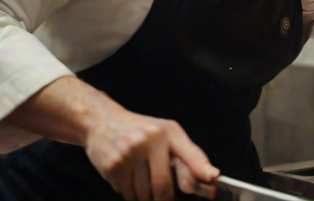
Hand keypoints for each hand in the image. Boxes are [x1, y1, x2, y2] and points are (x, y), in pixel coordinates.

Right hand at [84, 107, 218, 200]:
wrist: (102, 121)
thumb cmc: (141, 130)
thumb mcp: (167, 133)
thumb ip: (189, 155)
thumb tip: (210, 176)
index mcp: (167, 132)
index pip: (189, 156)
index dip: (199, 173)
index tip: (211, 184)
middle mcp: (148, 141)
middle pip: (163, 187)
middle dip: (164, 199)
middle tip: (163, 198)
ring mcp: (129, 153)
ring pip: (143, 195)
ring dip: (145, 198)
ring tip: (141, 182)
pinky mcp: (112, 165)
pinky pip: (126, 194)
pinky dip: (129, 194)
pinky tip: (128, 179)